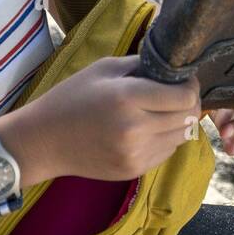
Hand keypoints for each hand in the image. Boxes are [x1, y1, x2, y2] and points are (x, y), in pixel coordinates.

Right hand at [20, 54, 203, 181]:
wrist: (43, 141)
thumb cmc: (71, 98)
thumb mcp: (103, 69)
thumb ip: (141, 64)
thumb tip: (174, 66)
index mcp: (127, 98)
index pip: (184, 97)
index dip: (190, 86)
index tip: (184, 79)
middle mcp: (135, 129)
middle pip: (187, 118)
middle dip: (189, 103)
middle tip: (178, 93)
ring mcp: (135, 154)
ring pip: (181, 137)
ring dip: (179, 122)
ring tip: (162, 110)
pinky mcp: (133, 170)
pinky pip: (166, 153)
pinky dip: (165, 139)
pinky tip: (148, 128)